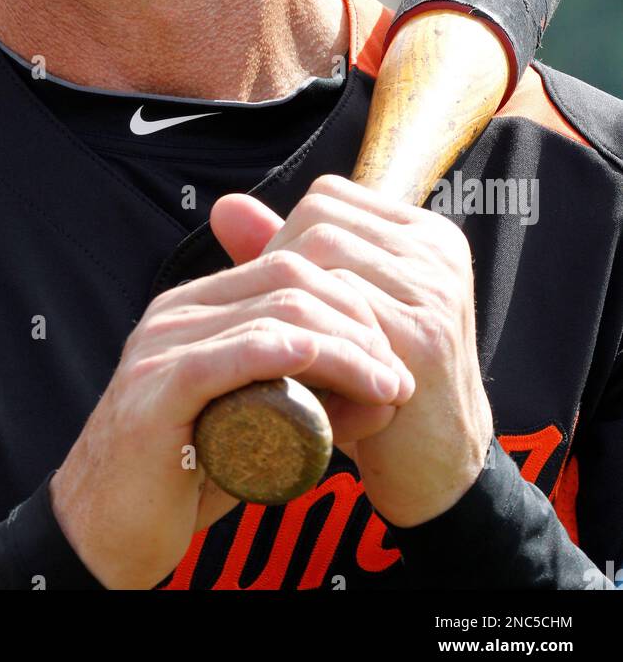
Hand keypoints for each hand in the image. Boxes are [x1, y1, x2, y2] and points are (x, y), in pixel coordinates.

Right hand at [49, 243, 414, 588]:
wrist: (105, 534)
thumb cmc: (183, 479)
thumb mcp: (256, 424)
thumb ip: (310, 398)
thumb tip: (388, 387)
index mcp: (196, 306)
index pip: (289, 265)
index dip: (351, 299)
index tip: (394, 351)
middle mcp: (176, 312)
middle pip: (290, 277)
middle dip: (358, 319)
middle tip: (398, 372)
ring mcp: (163, 345)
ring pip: (276, 312)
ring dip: (346, 346)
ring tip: (386, 386)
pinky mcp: (158, 387)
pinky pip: (236, 353)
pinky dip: (290, 352)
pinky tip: (325, 362)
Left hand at [211, 175, 493, 527]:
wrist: (435, 464)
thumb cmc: (372, 380)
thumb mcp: (334, 307)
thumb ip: (286, 251)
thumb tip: (224, 205)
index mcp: (423, 232)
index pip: (328, 197)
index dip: (286, 234)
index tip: (273, 287)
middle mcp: (437, 250)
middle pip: (320, 222)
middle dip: (279, 266)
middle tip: (265, 320)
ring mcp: (435, 290)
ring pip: (325, 258)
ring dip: (287, 300)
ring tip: (276, 342)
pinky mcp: (425, 336)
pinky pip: (338, 308)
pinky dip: (304, 334)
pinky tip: (292, 369)